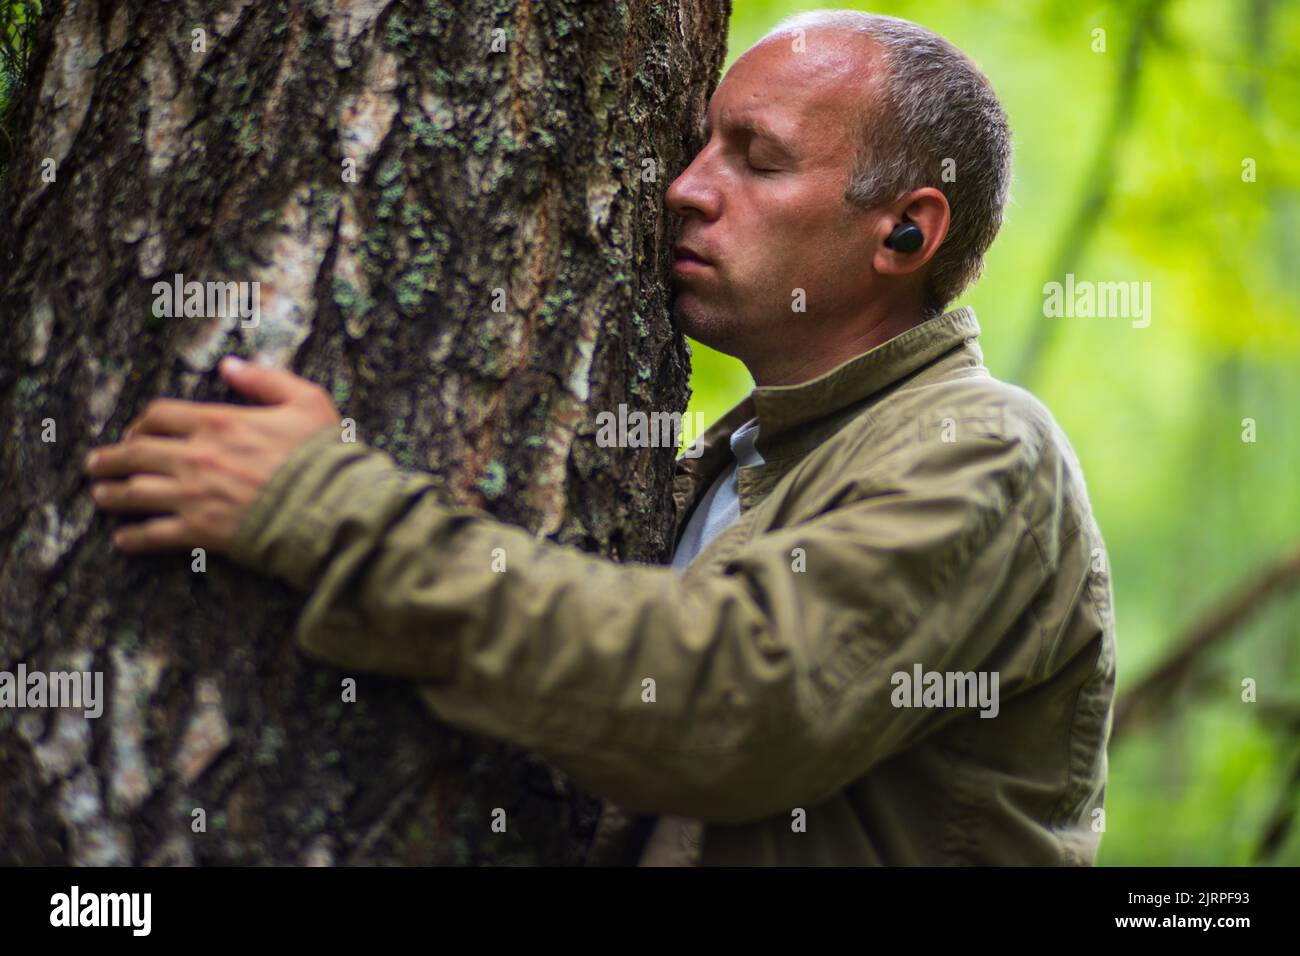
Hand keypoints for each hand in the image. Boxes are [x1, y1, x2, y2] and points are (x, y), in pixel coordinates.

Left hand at [85, 356, 341, 553]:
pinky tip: (123, 539)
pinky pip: (154, 534)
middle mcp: (197, 456)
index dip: (141, 423)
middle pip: (135, 453)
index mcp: (218, 422)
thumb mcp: (306, 401)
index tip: (135, 433)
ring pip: (135, 492)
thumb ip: (265, 379)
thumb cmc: (323, 455)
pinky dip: (133, 538)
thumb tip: (230, 365)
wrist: (331, 507)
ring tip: (100, 495)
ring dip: (111, 494)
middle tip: (96, 464)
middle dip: (110, 458)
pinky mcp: (201, 531)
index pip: (159, 415)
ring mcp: (195, 495)